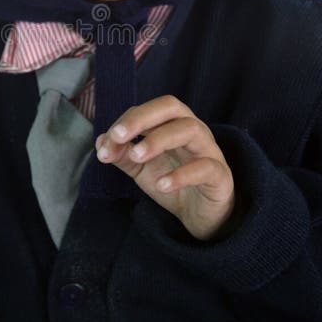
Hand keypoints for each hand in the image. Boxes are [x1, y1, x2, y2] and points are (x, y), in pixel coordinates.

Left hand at [96, 96, 234, 239]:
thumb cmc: (172, 181)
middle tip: (118, 136)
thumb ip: (122, 155)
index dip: (125, 123)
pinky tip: (161, 185)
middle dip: (141, 118)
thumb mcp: (141, 168)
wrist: (201, 214)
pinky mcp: (220, 176)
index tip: (107, 143)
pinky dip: (182, 175)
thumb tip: (101, 141)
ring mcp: (209, 150)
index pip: (147, 111)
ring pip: (190, 129)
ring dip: (159, 139)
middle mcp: (193, 130)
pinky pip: (205, 168)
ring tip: (136, 156)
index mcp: (172, 123)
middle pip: (171, 107)